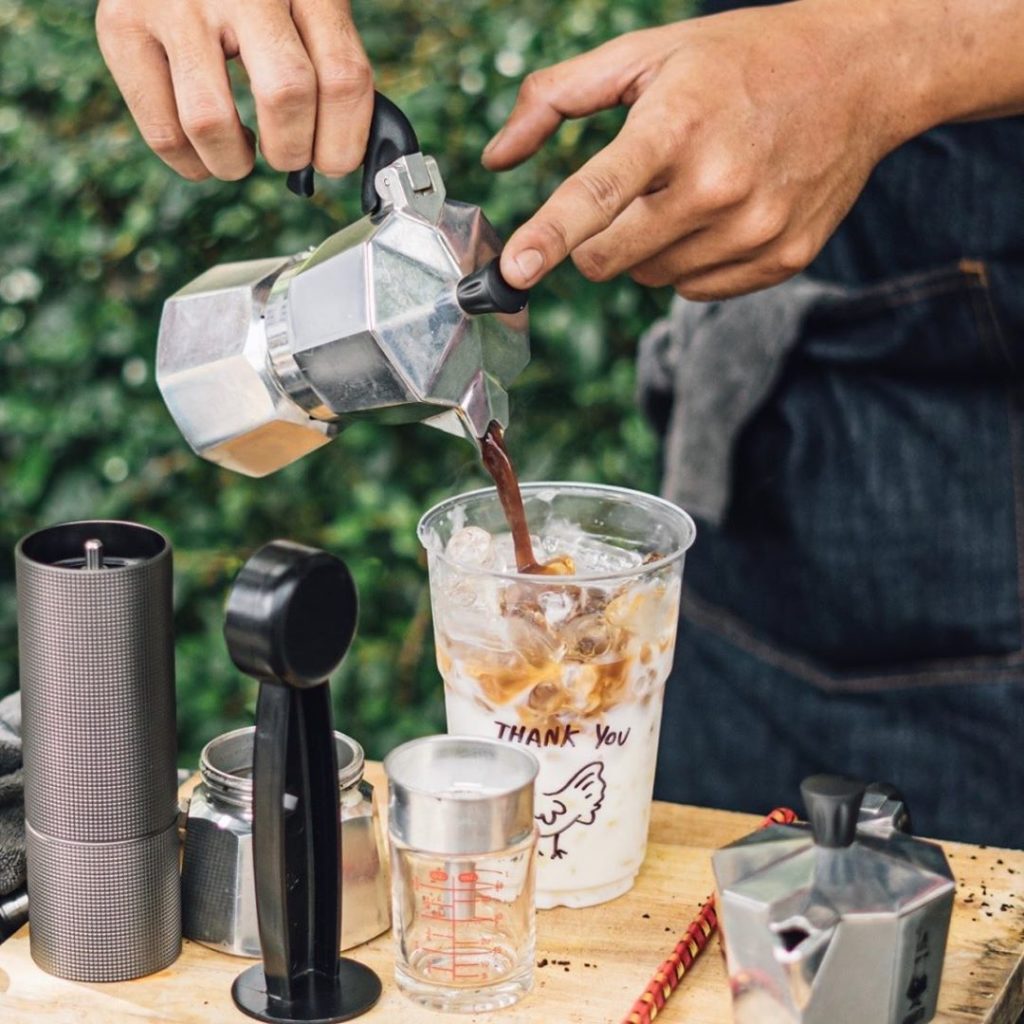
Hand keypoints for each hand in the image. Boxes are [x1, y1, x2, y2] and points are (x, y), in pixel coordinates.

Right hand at [96, 0, 372, 180]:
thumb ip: (328, 61)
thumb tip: (340, 151)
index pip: (342, 75)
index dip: (345, 139)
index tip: (335, 161)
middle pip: (285, 95)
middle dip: (292, 151)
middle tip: (288, 157)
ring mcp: (176, 3)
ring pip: (211, 121)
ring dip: (233, 163)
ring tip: (240, 155)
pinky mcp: (123, 22)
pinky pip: (162, 128)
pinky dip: (190, 161)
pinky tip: (204, 150)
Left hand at [484, 3, 914, 299]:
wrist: (859, 73)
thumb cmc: (740, 60)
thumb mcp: (646, 53)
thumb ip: (558, 97)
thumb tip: (497, 157)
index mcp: (677, 124)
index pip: (595, 194)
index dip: (547, 237)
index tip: (512, 272)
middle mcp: (718, 184)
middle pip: (608, 259)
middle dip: (596, 238)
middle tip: (631, 192)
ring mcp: (755, 228)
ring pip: (649, 277)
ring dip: (647, 245)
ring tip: (690, 188)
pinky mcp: (782, 258)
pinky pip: (694, 290)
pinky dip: (689, 261)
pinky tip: (721, 213)